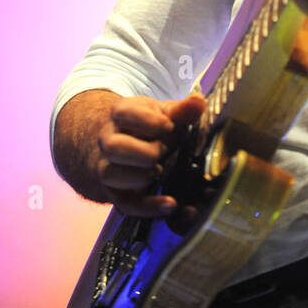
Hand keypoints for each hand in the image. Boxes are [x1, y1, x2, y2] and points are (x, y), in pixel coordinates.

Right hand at [92, 91, 204, 217]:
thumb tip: (199, 101)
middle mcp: (109, 140)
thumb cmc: (152, 126)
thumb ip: (182, 110)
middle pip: (114, 147)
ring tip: (160, 171)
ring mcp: (108, 166)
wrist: (132, 144)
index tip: (168, 126)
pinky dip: (148, 207)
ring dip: (140, 176)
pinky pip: (125, 204)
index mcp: (121, 114)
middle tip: (163, 151)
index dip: (147, 121)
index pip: (123, 113)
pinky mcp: (116, 191)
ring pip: (111, 175)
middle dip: (143, 152)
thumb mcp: (166, 113)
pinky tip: (169, 204)